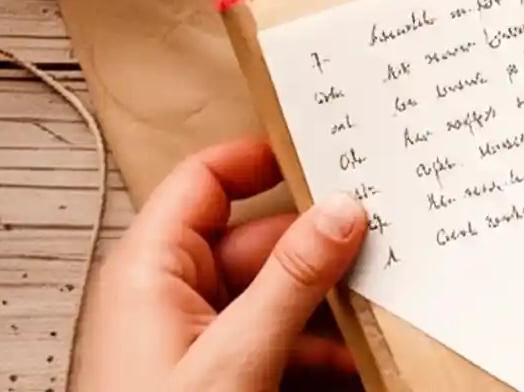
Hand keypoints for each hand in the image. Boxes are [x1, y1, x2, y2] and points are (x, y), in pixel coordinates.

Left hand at [80, 139, 366, 390]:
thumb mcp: (237, 354)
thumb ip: (293, 280)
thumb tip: (339, 214)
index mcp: (149, 267)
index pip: (205, 180)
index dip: (261, 160)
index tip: (321, 154)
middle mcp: (166, 292)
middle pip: (252, 240)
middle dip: (314, 247)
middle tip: (374, 241)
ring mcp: (189, 336)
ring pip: (268, 293)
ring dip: (321, 303)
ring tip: (373, 304)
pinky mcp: (210, 373)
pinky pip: (267, 337)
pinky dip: (309, 346)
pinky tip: (350, 360)